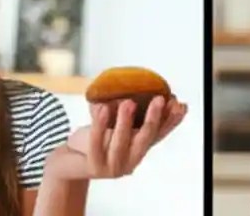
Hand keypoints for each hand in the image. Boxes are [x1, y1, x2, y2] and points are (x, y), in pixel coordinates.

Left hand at [44, 96, 187, 181]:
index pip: (160, 134)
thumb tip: (137, 83)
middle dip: (154, 118)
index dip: (172, 120)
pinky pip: (96, 142)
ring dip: (125, 121)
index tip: (181, 104)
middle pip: (145, 139)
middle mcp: (131, 160)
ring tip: (128, 102)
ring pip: (121, 142)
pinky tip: (101, 108)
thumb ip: (127, 113)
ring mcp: (112, 166)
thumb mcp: (115, 126)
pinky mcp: (93, 166)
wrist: (68, 162)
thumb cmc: (94, 140)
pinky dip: (99, 124)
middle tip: (159, 99)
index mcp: (139, 149)